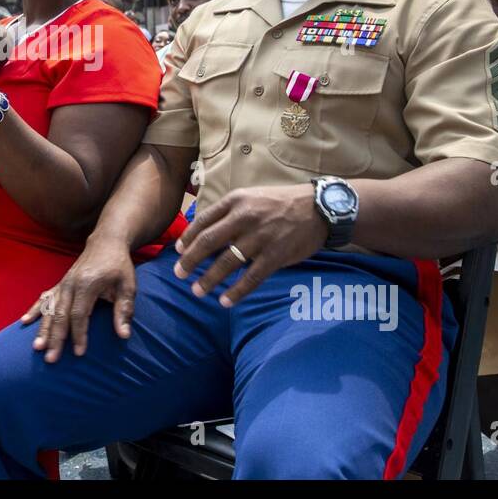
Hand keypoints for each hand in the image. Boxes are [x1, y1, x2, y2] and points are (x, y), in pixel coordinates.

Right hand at [19, 238, 135, 361]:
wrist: (106, 242)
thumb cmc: (119, 267)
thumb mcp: (128, 286)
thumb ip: (124, 310)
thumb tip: (124, 335)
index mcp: (87, 284)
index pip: (79, 314)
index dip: (78, 334)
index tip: (79, 352)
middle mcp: (71, 284)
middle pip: (59, 314)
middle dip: (55, 338)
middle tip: (51, 359)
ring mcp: (63, 283)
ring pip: (49, 309)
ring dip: (43, 329)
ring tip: (37, 347)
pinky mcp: (60, 284)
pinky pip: (44, 298)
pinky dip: (35, 310)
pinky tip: (25, 322)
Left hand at [173, 183, 325, 306]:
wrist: (320, 208)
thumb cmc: (281, 203)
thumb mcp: (252, 197)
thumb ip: (230, 212)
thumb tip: (205, 233)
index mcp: (236, 201)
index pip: (203, 221)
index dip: (187, 238)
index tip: (177, 251)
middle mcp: (244, 217)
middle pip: (208, 242)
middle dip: (190, 260)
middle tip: (178, 274)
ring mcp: (260, 237)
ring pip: (227, 262)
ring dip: (209, 279)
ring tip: (197, 291)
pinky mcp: (276, 255)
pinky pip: (251, 278)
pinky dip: (236, 291)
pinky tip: (225, 301)